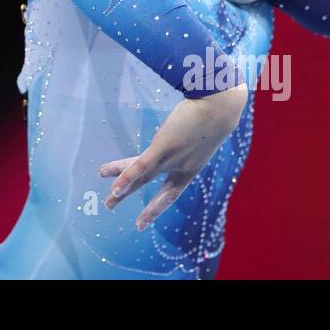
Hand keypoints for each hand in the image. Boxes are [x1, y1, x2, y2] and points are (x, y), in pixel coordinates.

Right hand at [99, 83, 247, 229]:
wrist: (221, 107)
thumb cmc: (216, 110)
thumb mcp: (204, 126)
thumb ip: (193, 129)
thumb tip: (190, 117)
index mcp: (190, 166)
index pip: (170, 192)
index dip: (155, 207)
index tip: (141, 222)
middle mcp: (179, 167)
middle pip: (148, 182)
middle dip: (128, 194)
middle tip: (109, 205)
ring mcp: (171, 158)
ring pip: (141, 175)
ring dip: (121, 187)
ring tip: (107, 201)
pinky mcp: (163, 146)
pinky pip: (141, 165)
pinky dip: (127, 177)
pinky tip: (114, 187)